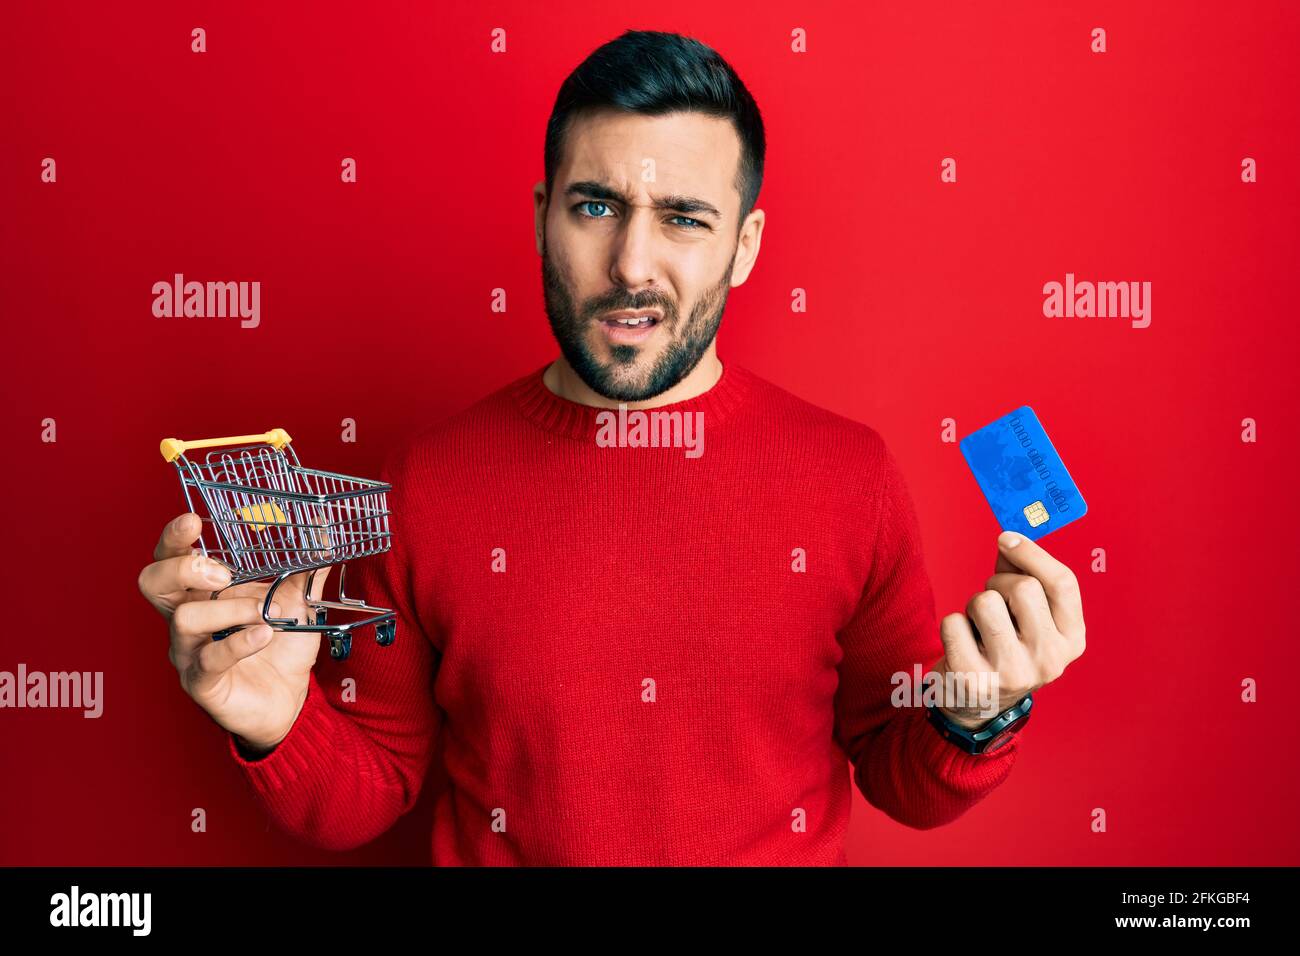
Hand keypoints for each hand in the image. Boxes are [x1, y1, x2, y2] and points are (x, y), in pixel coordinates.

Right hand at [137, 512, 332, 752]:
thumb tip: (324, 530)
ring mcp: (189, 651)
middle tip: (223, 572)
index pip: (169, 558)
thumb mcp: (297, 601)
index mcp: (202, 592)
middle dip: (183, 568)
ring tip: (264, 613)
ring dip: (228, 609)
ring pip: (185, 619)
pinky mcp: (201, 682)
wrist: (290, 699)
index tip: (193, 521)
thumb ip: (305, 569)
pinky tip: (264, 634)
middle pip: (152, 583)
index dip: (174, 538)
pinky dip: (238, 642)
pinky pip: (209, 659)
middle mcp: (186, 618)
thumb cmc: (281, 646)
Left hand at [931, 531, 1085, 729]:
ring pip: (985, 601)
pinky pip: (953, 622)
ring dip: (973, 605)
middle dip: (998, 583)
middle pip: (1023, 587)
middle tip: (992, 603)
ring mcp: (1012, 672)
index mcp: (1072, 640)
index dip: (1033, 553)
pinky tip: (961, 645)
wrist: (977, 705)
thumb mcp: (1027, 619)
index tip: (1006, 538)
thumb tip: (1009, 542)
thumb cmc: (1004, 646)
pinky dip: (951, 625)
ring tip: (978, 628)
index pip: (1063, 583)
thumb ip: (1023, 576)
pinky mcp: (973, 679)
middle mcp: (1049, 659)